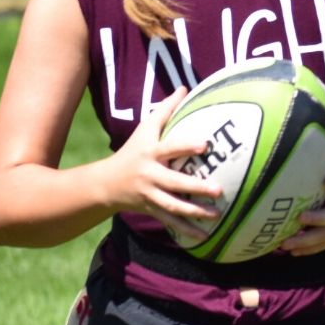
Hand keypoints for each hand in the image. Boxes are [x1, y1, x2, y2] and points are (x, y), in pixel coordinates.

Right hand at [104, 88, 221, 238]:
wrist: (106, 184)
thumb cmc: (132, 151)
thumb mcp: (145, 130)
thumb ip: (165, 110)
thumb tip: (185, 87)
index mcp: (151, 154)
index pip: (170, 148)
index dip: (186, 146)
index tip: (206, 144)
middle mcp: (150, 176)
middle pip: (174, 183)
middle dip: (195, 187)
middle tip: (219, 189)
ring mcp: (149, 195)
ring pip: (173, 207)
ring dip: (194, 213)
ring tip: (217, 216)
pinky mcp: (151, 210)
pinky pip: (170, 222)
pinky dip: (186, 231)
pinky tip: (205, 237)